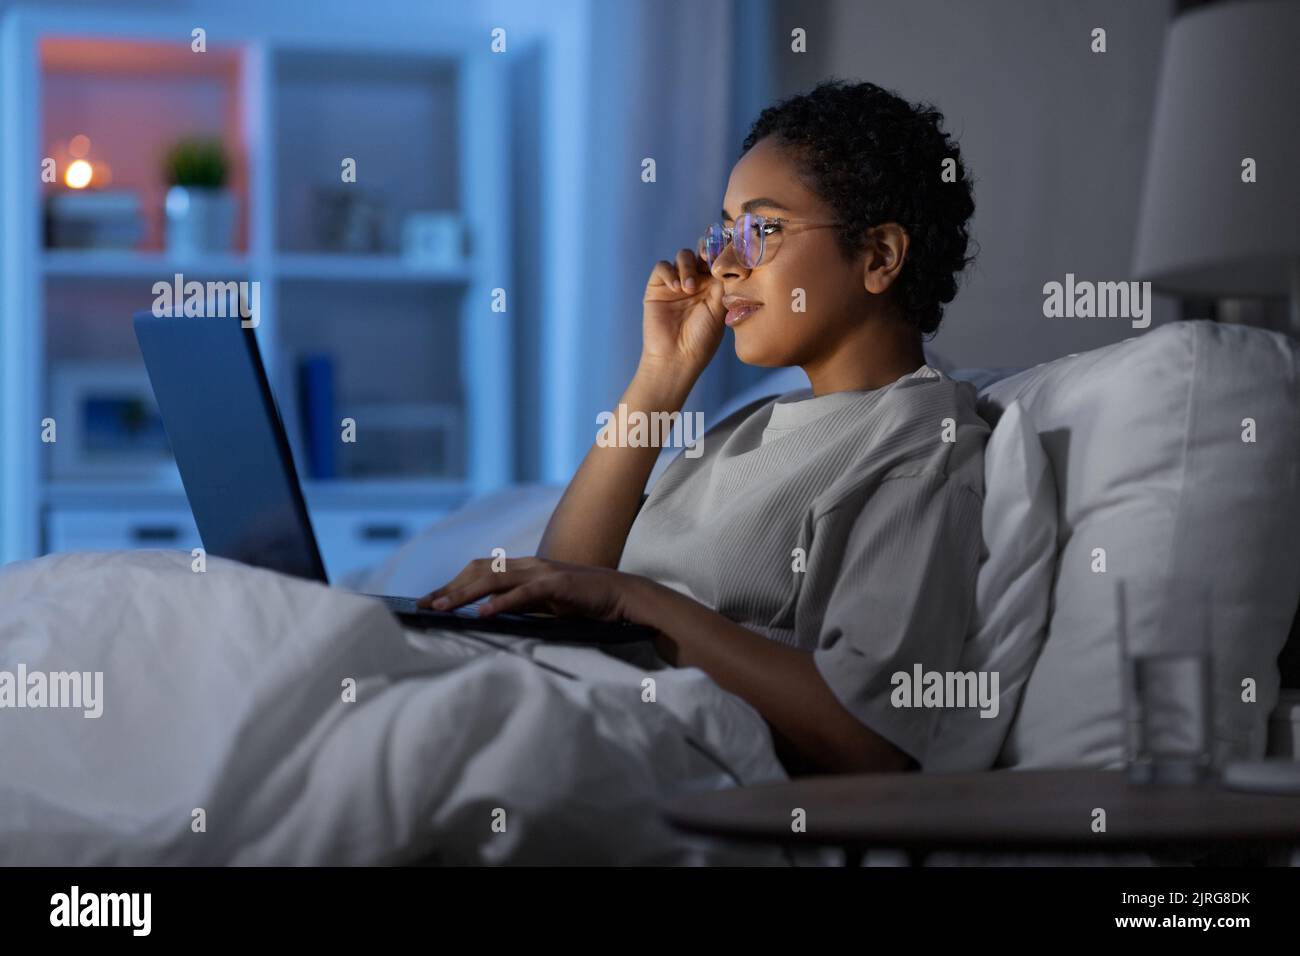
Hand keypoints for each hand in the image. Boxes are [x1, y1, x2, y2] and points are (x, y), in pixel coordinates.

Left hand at [416, 556, 656, 623]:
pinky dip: (501, 603)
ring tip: (441, 608)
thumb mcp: (545, 604)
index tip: (428, 599)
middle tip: (422, 605)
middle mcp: (529, 565)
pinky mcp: (558, 585)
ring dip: (464, 594)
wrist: (622, 596)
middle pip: (478, 571)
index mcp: (524, 568)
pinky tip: (484, 614)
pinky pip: (523, 594)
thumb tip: (489, 617)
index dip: (452, 583)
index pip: (479, 570)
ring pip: (493, 579)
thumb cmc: (584, 603)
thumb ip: (521, 605)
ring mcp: (543, 572)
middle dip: (448, 588)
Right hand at [640, 246, 725, 386]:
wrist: (675, 358)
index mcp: (715, 287)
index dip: (722, 252)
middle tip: (708, 258)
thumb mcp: (719, 310)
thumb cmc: (702, 339)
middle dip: (705, 250)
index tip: (726, 254)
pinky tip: (676, 289)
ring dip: (688, 266)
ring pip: (683, 256)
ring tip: (689, 288)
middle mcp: (697, 282)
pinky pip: (662, 268)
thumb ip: (722, 283)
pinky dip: (670, 273)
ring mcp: (676, 283)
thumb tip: (726, 259)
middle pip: (700, 251)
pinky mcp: (657, 288)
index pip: (719, 260)